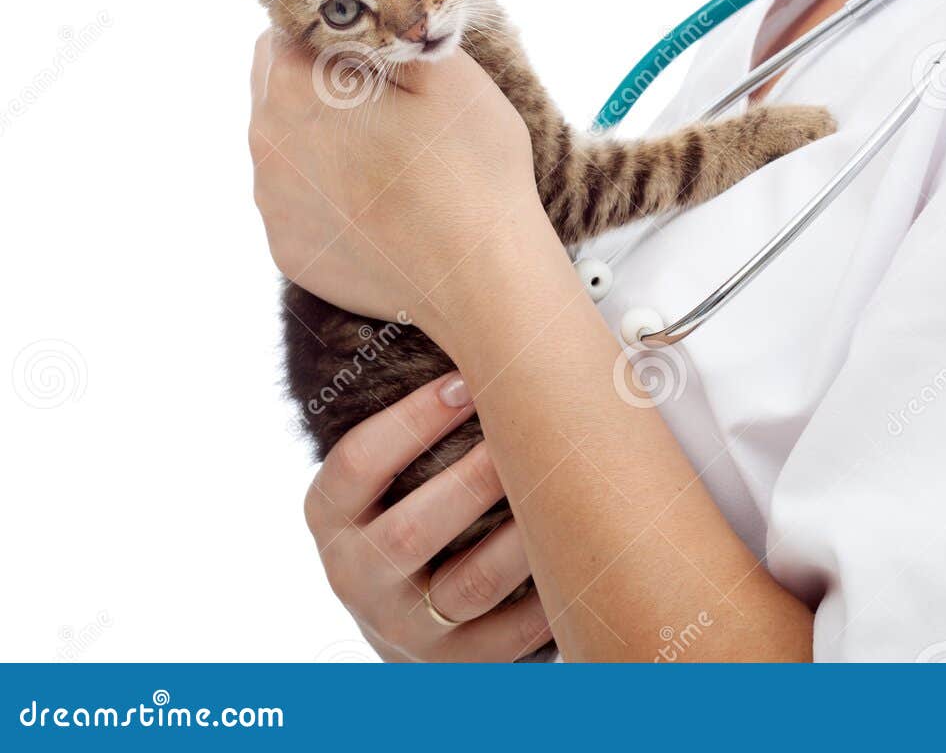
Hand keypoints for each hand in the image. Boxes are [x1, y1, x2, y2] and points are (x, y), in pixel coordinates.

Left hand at [247, 30, 538, 332]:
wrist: (484, 278)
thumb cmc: (473, 167)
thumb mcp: (448, 71)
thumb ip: (389, 30)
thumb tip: (362, 22)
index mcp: (291, 87)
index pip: (288, 30)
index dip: (337, 36)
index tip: (380, 57)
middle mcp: (263, 144)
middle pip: (278, 90)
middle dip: (323, 89)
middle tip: (392, 111)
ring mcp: (272, 205)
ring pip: (288, 149)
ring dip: (325, 144)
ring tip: (392, 164)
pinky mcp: (289, 251)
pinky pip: (301, 205)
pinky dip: (332, 200)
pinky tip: (382, 208)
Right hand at [303, 373, 552, 660]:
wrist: (415, 625)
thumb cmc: (415, 515)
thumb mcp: (386, 477)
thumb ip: (412, 419)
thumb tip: (467, 313)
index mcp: (332, 517)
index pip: (356, 466)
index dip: (410, 421)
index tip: (465, 381)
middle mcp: (358, 577)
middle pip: (413, 531)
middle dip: (475, 479)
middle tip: (527, 433)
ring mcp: (405, 629)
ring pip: (470, 585)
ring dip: (523, 536)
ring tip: (564, 491)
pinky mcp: (458, 666)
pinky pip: (512, 635)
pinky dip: (550, 594)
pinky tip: (580, 553)